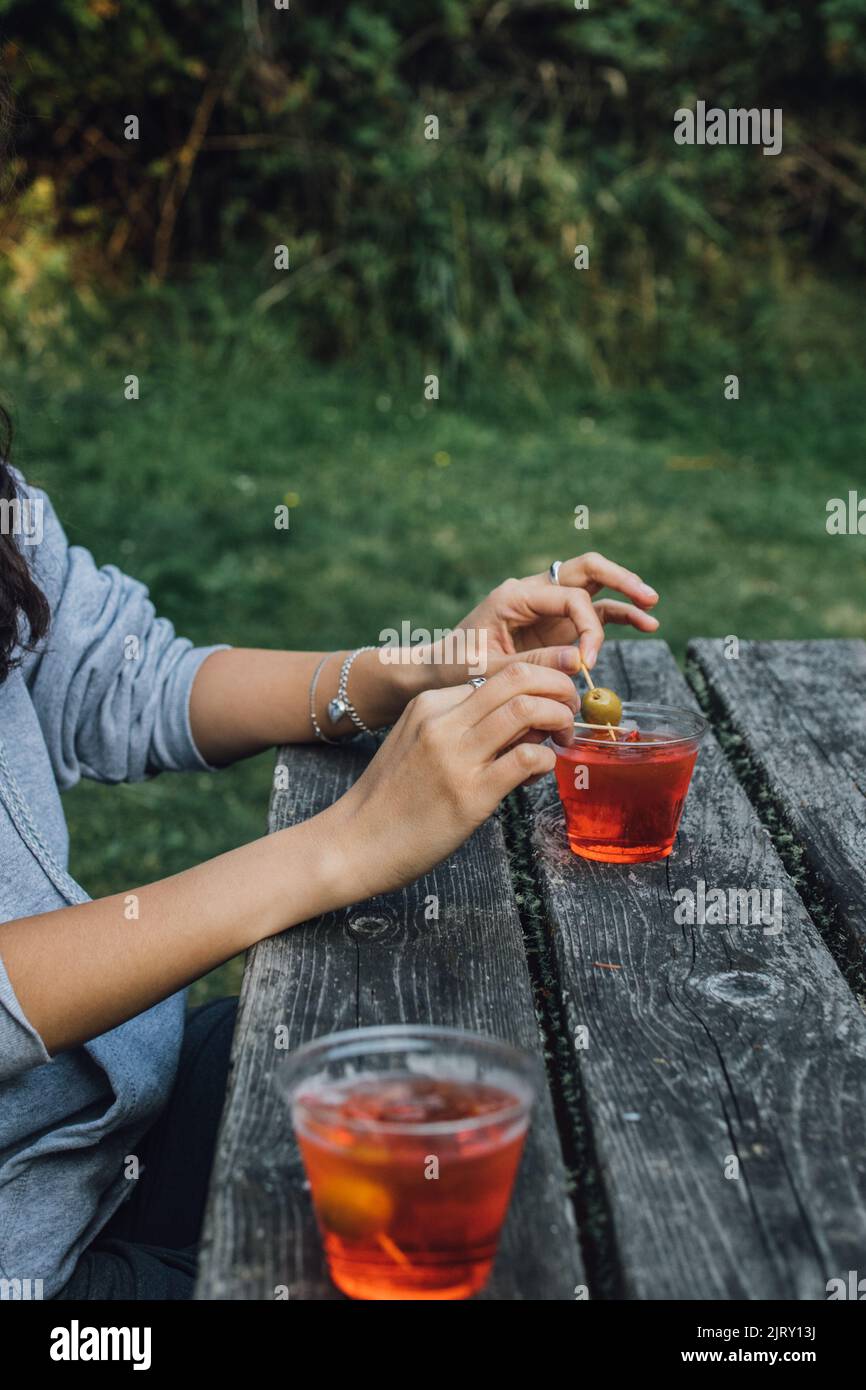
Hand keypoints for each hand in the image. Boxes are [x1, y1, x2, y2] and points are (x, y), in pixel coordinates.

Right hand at [330, 662, 577, 897]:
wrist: (353, 843)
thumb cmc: (389, 799)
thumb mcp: (416, 744)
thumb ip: (460, 727)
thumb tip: (519, 723)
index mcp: (430, 704)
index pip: (498, 674)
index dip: (536, 684)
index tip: (550, 704)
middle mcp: (443, 721)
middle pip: (517, 677)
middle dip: (558, 687)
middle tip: (570, 710)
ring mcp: (456, 756)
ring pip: (526, 709)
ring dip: (559, 717)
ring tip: (564, 736)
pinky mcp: (470, 794)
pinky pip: (527, 758)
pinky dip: (546, 759)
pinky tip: (540, 770)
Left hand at [424, 552, 658, 684]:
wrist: (439, 671)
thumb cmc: (456, 668)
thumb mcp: (489, 670)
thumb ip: (532, 665)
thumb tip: (578, 662)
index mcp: (515, 595)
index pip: (569, 596)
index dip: (588, 629)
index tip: (587, 664)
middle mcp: (534, 592)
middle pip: (587, 569)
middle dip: (620, 579)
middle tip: (647, 597)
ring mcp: (547, 606)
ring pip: (594, 587)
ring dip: (624, 594)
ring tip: (652, 611)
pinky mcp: (555, 624)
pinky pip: (592, 611)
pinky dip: (616, 616)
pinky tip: (642, 623)